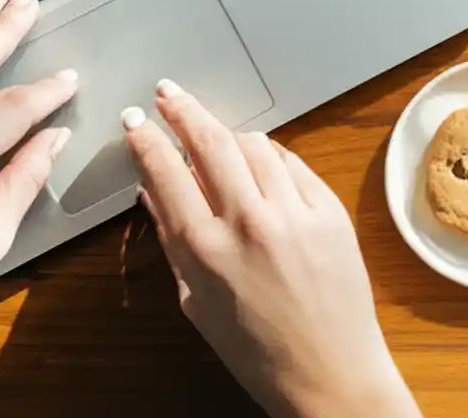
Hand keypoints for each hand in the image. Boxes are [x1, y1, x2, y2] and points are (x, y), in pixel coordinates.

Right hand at [123, 80, 419, 417]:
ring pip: (255, 144)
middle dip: (184, 109)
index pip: (166, 171)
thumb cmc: (256, 350)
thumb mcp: (196, 300)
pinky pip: (293, 163)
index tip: (137, 120)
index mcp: (205, 249)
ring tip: (213, 132)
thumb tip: (153, 188)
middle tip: (168, 93)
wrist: (329, 373)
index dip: (147, 138)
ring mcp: (295, 213)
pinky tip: (259, 159)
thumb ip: (173, 240)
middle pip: (210, 140)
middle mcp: (249, 222)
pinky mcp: (330, 211)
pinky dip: (271, 156)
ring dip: (229, 133)